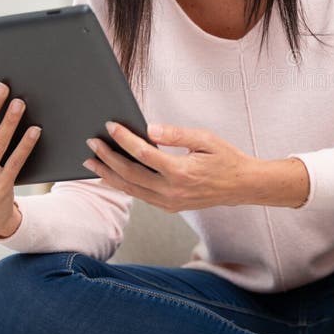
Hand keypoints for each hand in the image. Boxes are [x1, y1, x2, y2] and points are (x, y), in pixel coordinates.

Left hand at [83, 122, 257, 212]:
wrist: (242, 186)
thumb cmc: (226, 159)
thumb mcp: (205, 139)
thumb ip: (176, 134)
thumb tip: (150, 129)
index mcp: (181, 172)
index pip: (144, 154)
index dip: (124, 139)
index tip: (110, 126)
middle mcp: (172, 191)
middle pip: (130, 175)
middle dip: (107, 158)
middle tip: (91, 144)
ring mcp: (170, 203)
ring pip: (131, 190)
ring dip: (109, 175)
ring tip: (91, 163)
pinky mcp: (170, 207)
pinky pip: (140, 196)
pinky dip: (123, 185)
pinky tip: (112, 176)